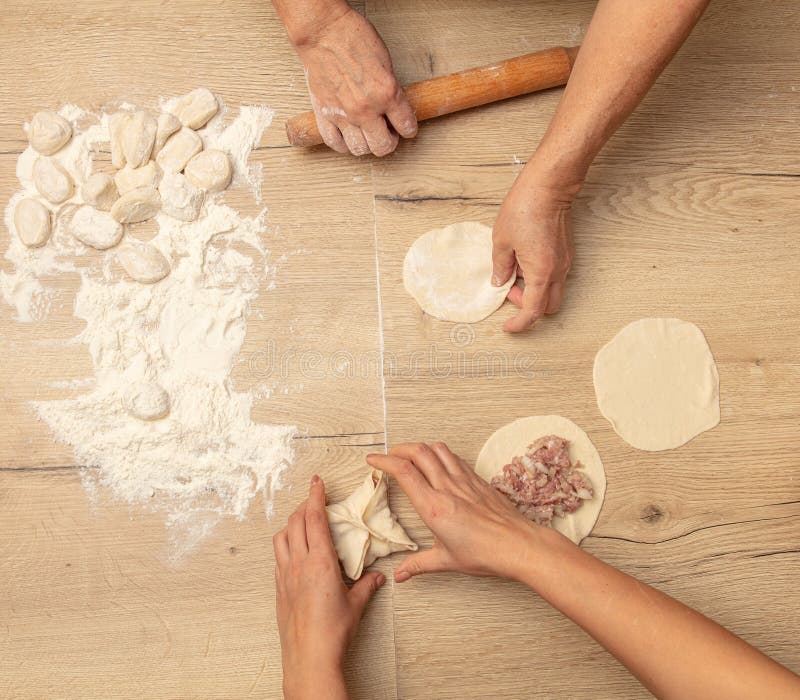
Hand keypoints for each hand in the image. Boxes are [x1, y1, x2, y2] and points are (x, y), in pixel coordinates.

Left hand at [274, 476, 385, 697]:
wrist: (309, 658)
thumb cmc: (333, 633)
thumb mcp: (356, 605)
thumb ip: (367, 585)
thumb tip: (377, 577)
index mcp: (320, 562)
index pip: (315, 518)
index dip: (316, 496)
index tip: (317, 482)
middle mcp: (299, 564)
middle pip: (296, 522)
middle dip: (304, 504)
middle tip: (314, 497)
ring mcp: (285, 576)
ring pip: (282, 536)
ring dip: (291, 522)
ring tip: (302, 519)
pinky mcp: (279, 589)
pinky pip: (278, 557)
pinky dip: (286, 543)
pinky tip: (295, 549)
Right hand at [294, 6, 416, 155]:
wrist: (323, 32)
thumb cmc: (353, 38)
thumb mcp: (385, 63)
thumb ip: (391, 91)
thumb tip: (394, 110)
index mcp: (386, 93)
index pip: (406, 126)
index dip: (408, 129)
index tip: (406, 128)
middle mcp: (365, 109)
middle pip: (382, 147)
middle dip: (389, 142)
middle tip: (388, 133)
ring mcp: (343, 115)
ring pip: (359, 149)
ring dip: (367, 145)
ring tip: (368, 134)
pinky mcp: (324, 114)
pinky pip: (335, 143)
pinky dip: (343, 145)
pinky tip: (348, 138)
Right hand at [366, 443, 552, 581]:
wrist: (519, 545)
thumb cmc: (485, 554)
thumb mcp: (447, 561)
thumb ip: (419, 564)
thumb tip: (401, 574)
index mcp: (434, 507)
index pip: (403, 472)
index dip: (384, 461)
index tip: (372, 460)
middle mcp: (447, 488)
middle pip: (418, 452)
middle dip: (399, 449)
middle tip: (389, 456)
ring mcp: (464, 481)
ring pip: (438, 449)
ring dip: (420, 447)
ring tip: (411, 456)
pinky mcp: (477, 480)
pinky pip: (455, 458)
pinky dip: (441, 454)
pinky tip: (439, 464)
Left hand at [491, 166, 578, 332]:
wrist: (548, 187)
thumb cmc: (524, 209)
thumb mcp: (501, 241)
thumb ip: (500, 267)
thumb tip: (500, 283)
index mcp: (541, 273)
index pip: (533, 312)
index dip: (520, 324)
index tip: (508, 326)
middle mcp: (558, 271)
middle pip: (548, 307)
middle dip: (529, 307)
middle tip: (510, 291)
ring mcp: (564, 261)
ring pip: (552, 291)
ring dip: (534, 291)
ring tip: (515, 272)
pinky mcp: (565, 252)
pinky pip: (554, 276)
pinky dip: (539, 278)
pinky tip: (523, 260)